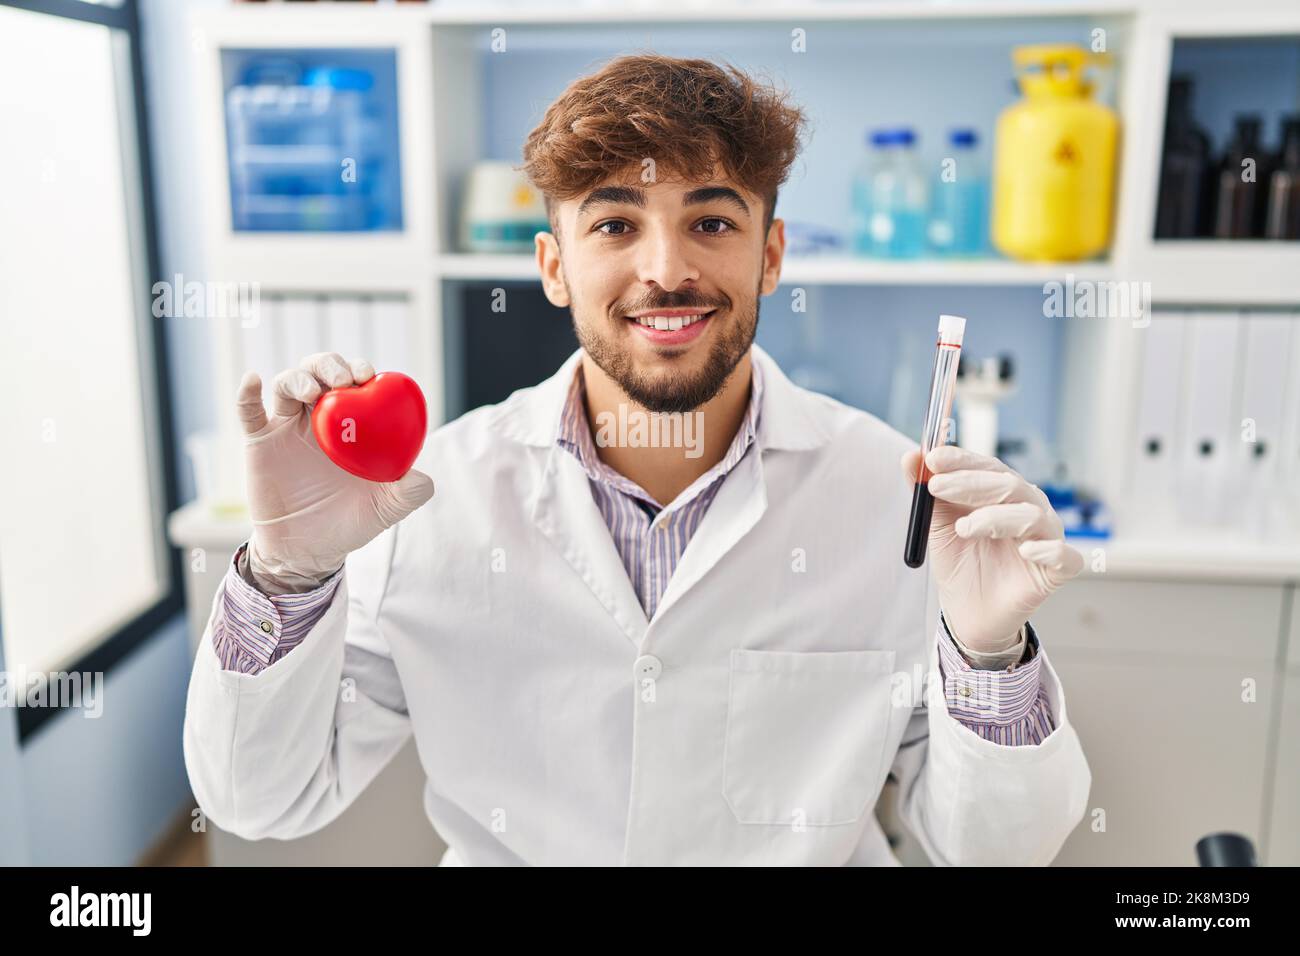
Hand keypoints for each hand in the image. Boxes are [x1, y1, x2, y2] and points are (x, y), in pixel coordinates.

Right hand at [237, 352, 434, 594]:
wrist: (309, 551)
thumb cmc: (350, 522)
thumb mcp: (386, 509)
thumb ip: (408, 493)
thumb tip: (423, 478)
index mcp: (350, 422)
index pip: (354, 381)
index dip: (359, 369)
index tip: (368, 376)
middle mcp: (318, 418)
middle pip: (319, 371)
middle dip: (330, 366)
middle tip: (344, 381)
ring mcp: (287, 427)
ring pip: (287, 384)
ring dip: (299, 378)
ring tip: (313, 392)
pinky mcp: (259, 442)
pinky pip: (248, 412)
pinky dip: (246, 393)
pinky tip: (253, 380)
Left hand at [900, 444, 1081, 652]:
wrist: (968, 611)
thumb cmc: (960, 561)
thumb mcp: (937, 525)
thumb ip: (926, 491)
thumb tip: (910, 456)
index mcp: (1004, 493)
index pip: (988, 468)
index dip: (962, 460)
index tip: (934, 459)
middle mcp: (1030, 508)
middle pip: (1009, 486)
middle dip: (971, 484)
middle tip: (937, 487)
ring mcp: (1047, 537)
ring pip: (1032, 516)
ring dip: (995, 517)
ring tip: (964, 528)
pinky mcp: (1059, 570)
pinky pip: (1064, 556)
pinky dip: (1048, 550)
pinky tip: (1025, 550)